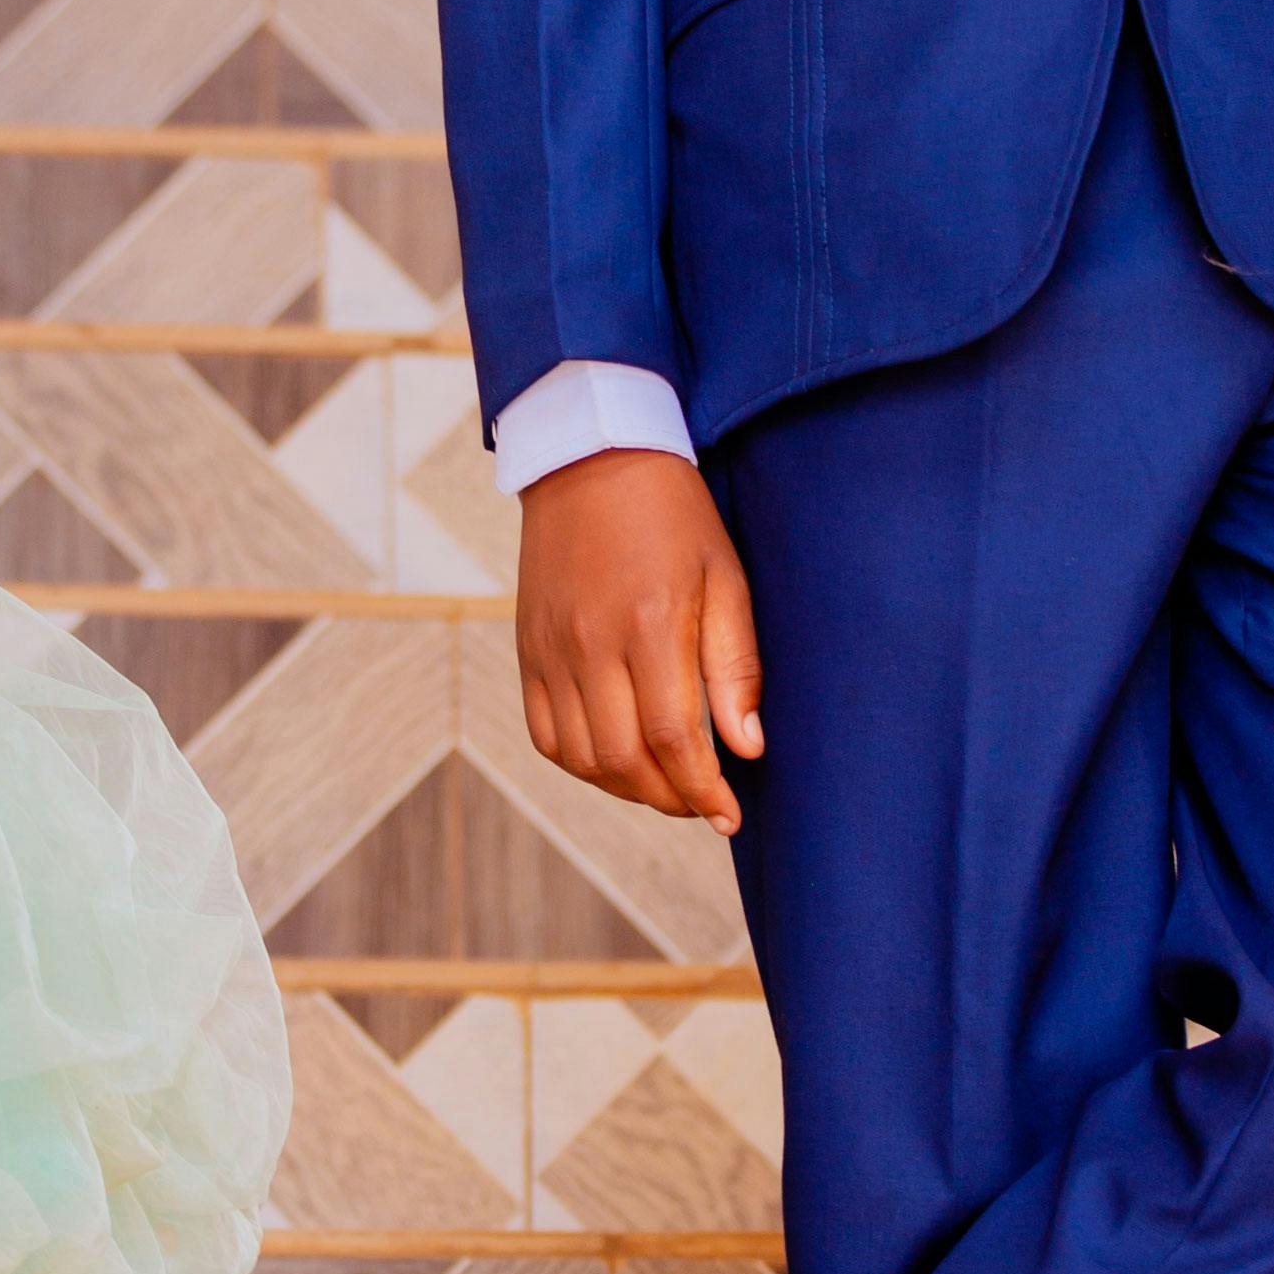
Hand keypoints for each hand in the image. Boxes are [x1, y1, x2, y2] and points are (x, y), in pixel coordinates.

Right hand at [516, 448, 764, 831]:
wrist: (591, 459)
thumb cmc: (672, 516)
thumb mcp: (724, 577)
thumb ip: (734, 665)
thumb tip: (746, 747)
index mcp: (649, 624)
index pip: (673, 738)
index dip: (702, 789)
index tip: (729, 815)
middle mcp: (590, 644)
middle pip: (623, 759)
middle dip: (669, 798)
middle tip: (703, 803)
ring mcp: (550, 650)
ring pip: (581, 757)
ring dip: (625, 787)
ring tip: (664, 784)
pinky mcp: (528, 650)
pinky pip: (545, 734)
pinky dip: (581, 763)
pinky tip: (615, 757)